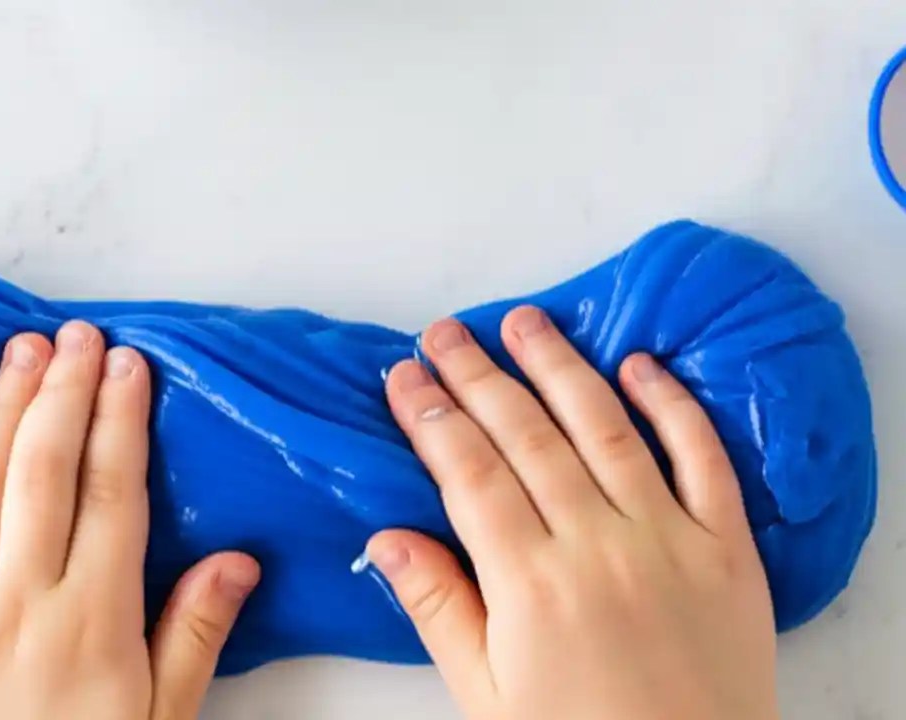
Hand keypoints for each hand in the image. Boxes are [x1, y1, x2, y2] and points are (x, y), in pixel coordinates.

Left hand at [0, 323, 259, 719]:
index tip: (129, 365)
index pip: (112, 495)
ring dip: (3, 409)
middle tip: (79, 337)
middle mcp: (21, 599)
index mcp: (92, 621)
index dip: (121, 420)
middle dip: (63, 393)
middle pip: (43, 471)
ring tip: (23, 351)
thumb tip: (240, 560)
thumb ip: (195, 638)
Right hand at [370, 307, 777, 719]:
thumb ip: (440, 609)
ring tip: (523, 322)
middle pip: (526, 437)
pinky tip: (639, 363)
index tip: (404, 375)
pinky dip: (672, 405)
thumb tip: (387, 539)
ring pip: (605, 428)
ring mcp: (669, 538)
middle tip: (445, 332)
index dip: (432, 417)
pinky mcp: (728, 546)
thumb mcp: (487, 694)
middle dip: (478, 376)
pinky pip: (702, 457)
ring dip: (559, 367)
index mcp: (531, 583)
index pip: (469, 473)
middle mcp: (597, 545)